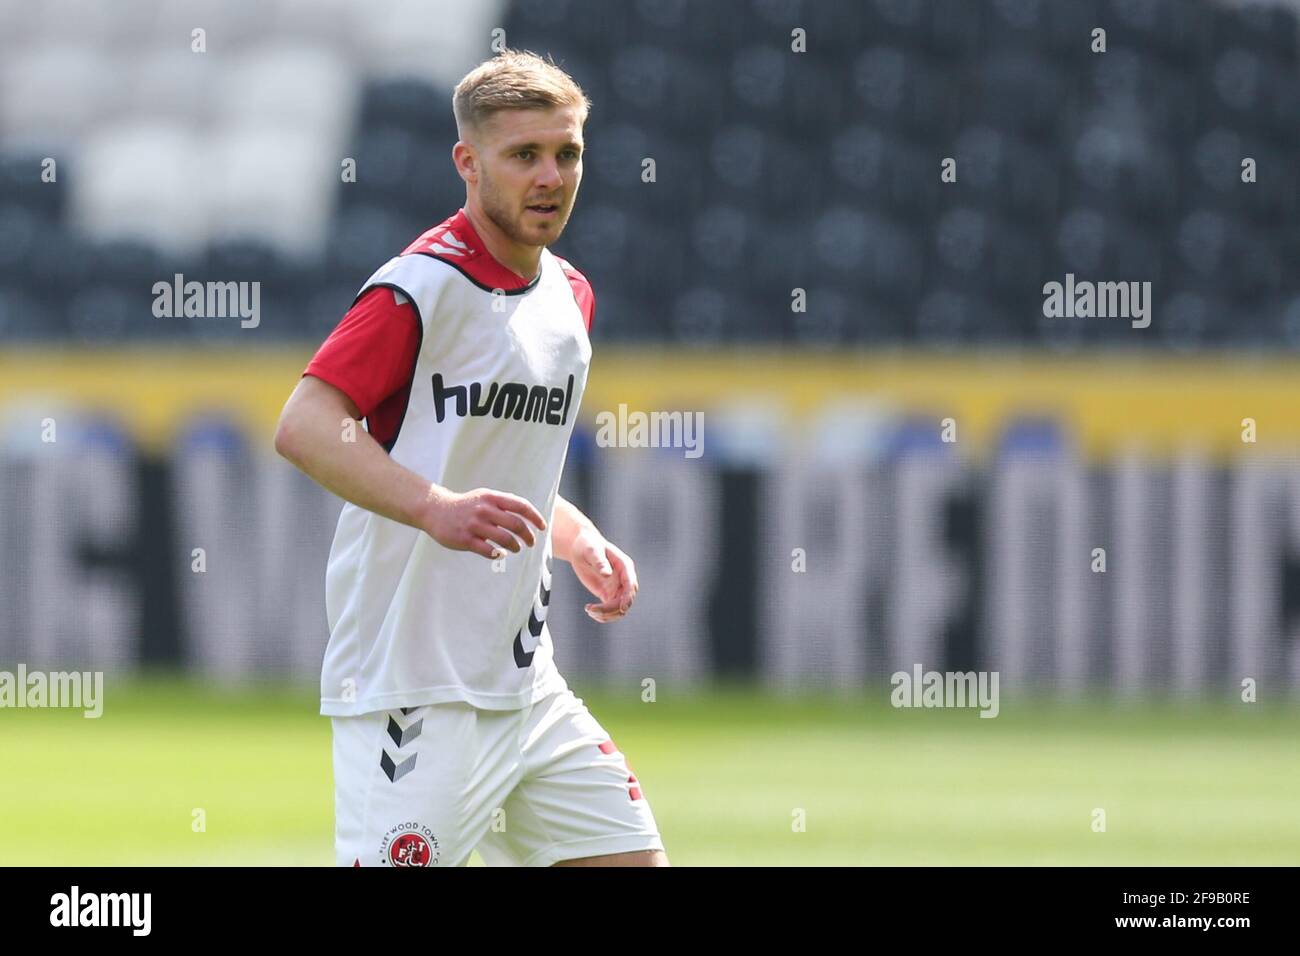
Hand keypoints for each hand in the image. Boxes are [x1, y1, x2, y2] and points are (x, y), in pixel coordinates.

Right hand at [419, 486, 546, 559]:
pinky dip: (499, 554)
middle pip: (516, 525)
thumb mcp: (484, 497)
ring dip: (516, 546)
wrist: (435, 510)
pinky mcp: (465, 539)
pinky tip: (501, 554)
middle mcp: (485, 510)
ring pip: (505, 539)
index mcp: (492, 498)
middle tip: (531, 542)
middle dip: (528, 536)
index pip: (521, 506)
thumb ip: (503, 503)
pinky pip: (489, 551)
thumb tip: (527, 513)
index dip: (535, 517)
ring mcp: (475, 525)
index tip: (542, 527)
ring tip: (517, 549)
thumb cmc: (465, 505)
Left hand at [570, 529, 638, 622]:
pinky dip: (602, 614)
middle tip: (593, 610)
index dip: (628, 597)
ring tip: (590, 611)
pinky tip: (589, 610)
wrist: (582, 548)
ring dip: (606, 615)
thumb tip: (607, 573)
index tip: (621, 608)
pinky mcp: (608, 594)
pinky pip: (610, 610)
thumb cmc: (589, 545)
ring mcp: (617, 587)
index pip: (631, 584)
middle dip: (612, 609)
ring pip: (619, 609)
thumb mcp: (593, 551)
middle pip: (626, 600)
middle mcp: (624, 578)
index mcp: (624, 566)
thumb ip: (600, 561)